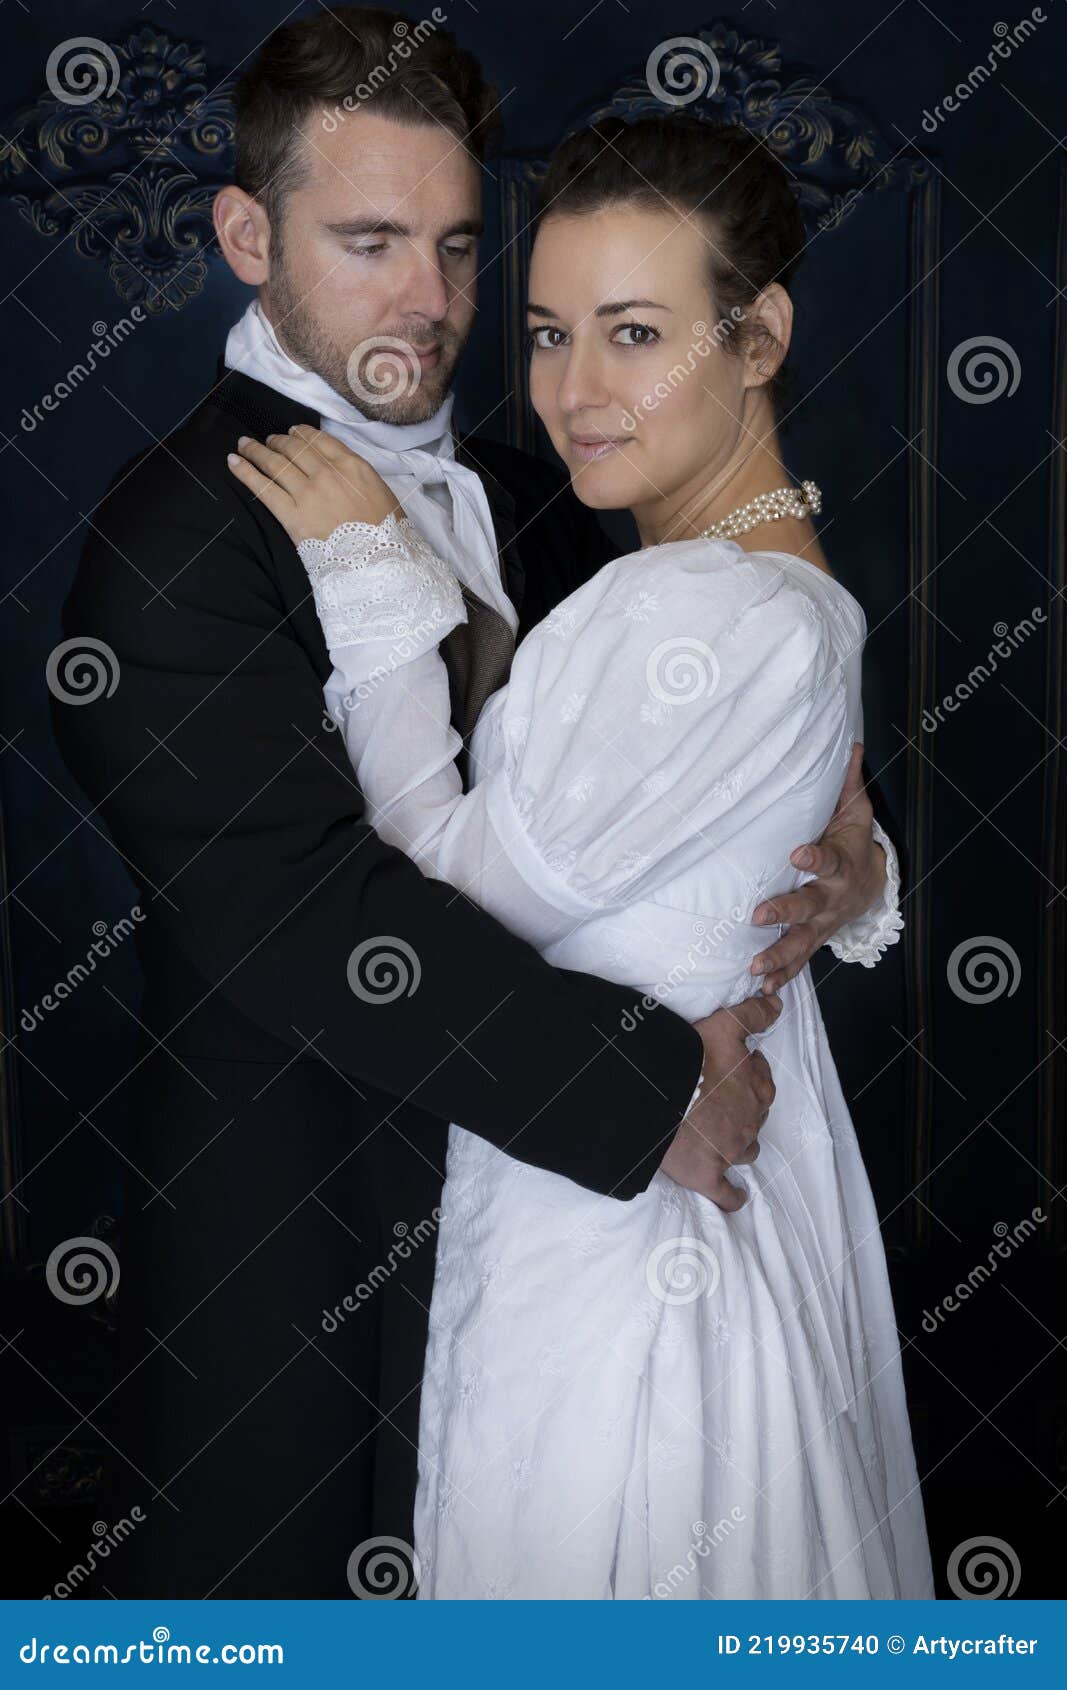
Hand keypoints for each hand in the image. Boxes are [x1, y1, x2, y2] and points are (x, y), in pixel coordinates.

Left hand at [226, 423, 402, 542]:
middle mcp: (326, 473)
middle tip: (268, 439)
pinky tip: (232, 462)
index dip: (301, 433)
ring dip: (256, 450)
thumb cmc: (387, 533)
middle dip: (277, 441)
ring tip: (244, 445)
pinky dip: (245, 471)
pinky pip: (263, 487)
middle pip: (294, 448)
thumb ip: (359, 475)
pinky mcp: (291, 514)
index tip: (292, 432)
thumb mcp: (383, 493)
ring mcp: (307, 492)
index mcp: (352, 466)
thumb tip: (343, 468)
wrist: (378, 562)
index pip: (319, 440)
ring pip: (275, 463)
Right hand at [659, 992, 781, 1212]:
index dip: (747, 1071)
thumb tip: (779, 1005)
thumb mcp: (724, 1026)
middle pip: (755, 1114)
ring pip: (746, 1149)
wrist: (657, 1100)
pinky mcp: (708, 1176)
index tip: (730, 1068)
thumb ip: (753, 1014)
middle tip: (720, 1098)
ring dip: (739, 1144)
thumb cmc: (689, 1062)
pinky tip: (735, 1195)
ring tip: (723, 1137)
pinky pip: (728, 1193)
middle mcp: (749, 1121)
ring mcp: (730, 1151)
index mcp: (756, 1088)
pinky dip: (732, 1196)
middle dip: (744, 1106)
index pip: (760, 1078)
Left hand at [749, 742, 885, 993]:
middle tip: (758, 915)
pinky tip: (764, 987)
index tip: (797, 853)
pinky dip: (784, 975)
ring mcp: (823, 923)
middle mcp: (832, 898)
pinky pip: (800, 960)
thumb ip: (848, 782)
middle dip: (785, 912)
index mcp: (840, 863)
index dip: (814, 857)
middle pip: (809, 906)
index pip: (827, 860)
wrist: (874, 881)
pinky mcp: (816, 938)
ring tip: (756, 967)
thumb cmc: (854, 840)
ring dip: (779, 955)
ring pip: (802, 941)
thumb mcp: (855, 811)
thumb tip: (853, 743)